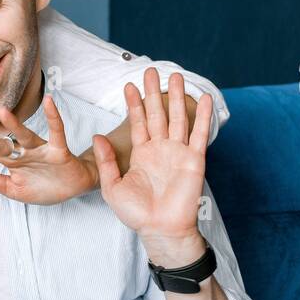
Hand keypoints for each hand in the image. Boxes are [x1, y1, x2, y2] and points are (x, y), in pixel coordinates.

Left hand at [0, 95, 98, 203]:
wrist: (73, 188)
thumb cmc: (43, 186)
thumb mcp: (13, 189)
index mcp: (11, 161)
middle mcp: (23, 152)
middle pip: (0, 144)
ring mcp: (40, 150)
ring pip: (26, 136)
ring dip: (16, 125)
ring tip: (3, 112)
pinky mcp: (59, 150)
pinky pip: (57, 132)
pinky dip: (54, 118)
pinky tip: (49, 102)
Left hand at [92, 69, 212, 265]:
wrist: (159, 229)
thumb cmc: (136, 213)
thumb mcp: (112, 186)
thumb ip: (106, 161)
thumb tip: (96, 137)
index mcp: (142, 154)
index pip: (138, 123)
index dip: (134, 105)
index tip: (128, 86)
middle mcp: (160, 150)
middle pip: (158, 114)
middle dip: (154, 93)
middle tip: (150, 71)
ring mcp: (178, 153)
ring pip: (178, 119)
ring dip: (177, 98)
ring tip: (175, 77)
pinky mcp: (194, 160)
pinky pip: (199, 134)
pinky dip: (202, 116)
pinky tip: (203, 99)